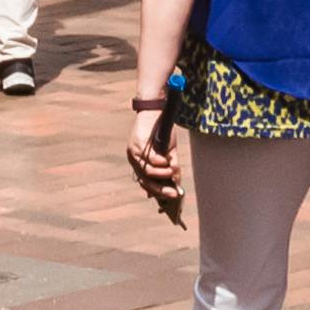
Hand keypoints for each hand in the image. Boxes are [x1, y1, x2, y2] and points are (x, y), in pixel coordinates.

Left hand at [124, 104, 187, 221]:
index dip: (157, 192)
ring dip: (162, 174)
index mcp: (139, 162)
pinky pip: (150, 160)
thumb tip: (176, 184)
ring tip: (172, 170)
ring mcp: (134, 152)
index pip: (145, 182)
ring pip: (147, 172)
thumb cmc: (161, 131)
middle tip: (174, 194)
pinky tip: (166, 161)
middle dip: (161, 190)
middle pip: (145, 181)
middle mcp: (133, 159)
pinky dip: (160, 163)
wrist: (155, 110)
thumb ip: (170, 167)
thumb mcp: (168, 152)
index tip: (169, 198)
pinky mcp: (138, 144)